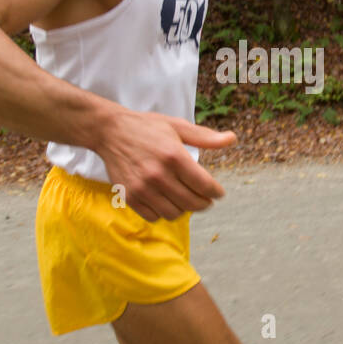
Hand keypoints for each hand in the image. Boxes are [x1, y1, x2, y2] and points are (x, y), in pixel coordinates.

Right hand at [98, 110, 237, 221]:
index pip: (205, 185)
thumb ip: (206, 137)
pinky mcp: (130, 196)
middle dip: (204, 203)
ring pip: (174, 213)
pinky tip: (166, 201)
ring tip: (185, 199)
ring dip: (184, 209)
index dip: (216, 192)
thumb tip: (232, 139)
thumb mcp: (178, 126)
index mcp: (174, 156)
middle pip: (192, 203)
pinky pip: (154, 217)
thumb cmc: (147, 127)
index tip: (218, 193)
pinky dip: (163, 213)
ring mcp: (143, 188)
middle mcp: (159, 175)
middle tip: (205, 199)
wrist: (110, 131)